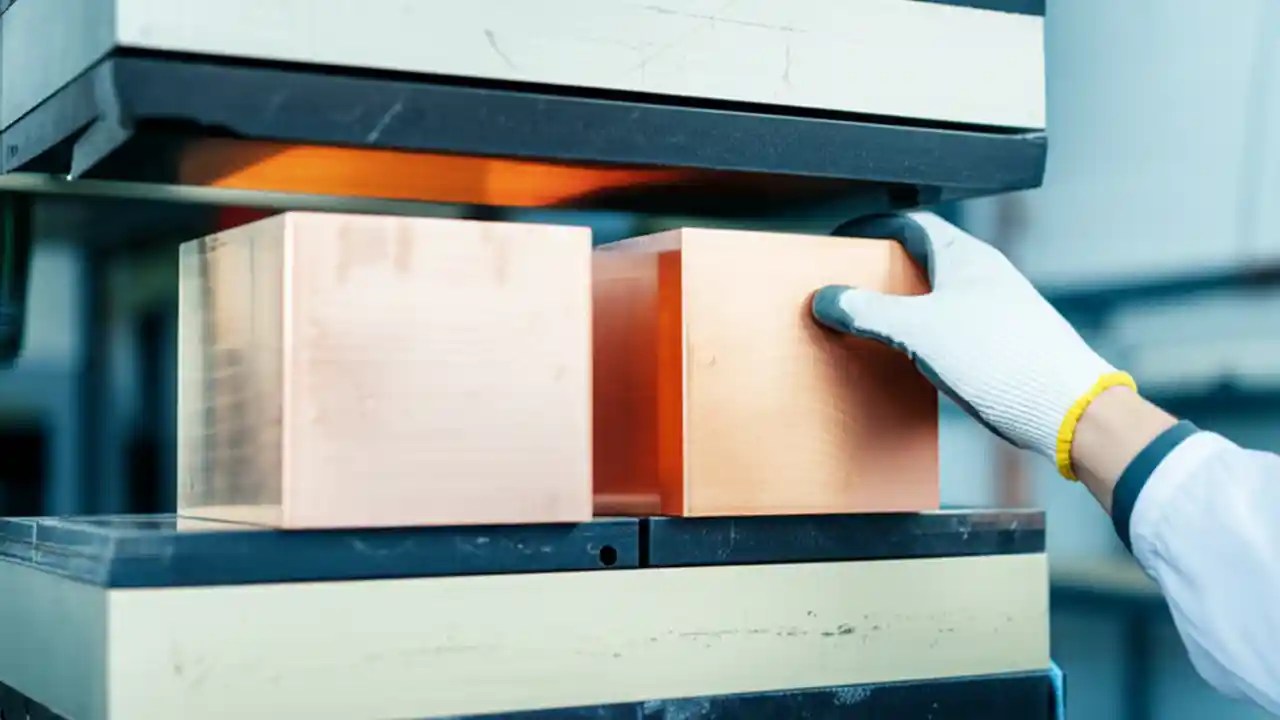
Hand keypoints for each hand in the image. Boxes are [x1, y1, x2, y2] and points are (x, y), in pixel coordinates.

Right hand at [811, 211, 1135, 479]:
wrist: (1066, 408)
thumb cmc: (1004, 357)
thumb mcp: (921, 330)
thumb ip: (870, 312)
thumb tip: (827, 299)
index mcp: (966, 256)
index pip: (911, 222)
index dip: (872, 226)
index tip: (843, 237)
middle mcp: (982, 276)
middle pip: (922, 258)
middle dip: (883, 268)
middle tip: (849, 282)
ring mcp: (994, 309)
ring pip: (936, 294)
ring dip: (902, 304)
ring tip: (870, 320)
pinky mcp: (999, 343)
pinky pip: (948, 326)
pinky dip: (921, 333)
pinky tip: (909, 356)